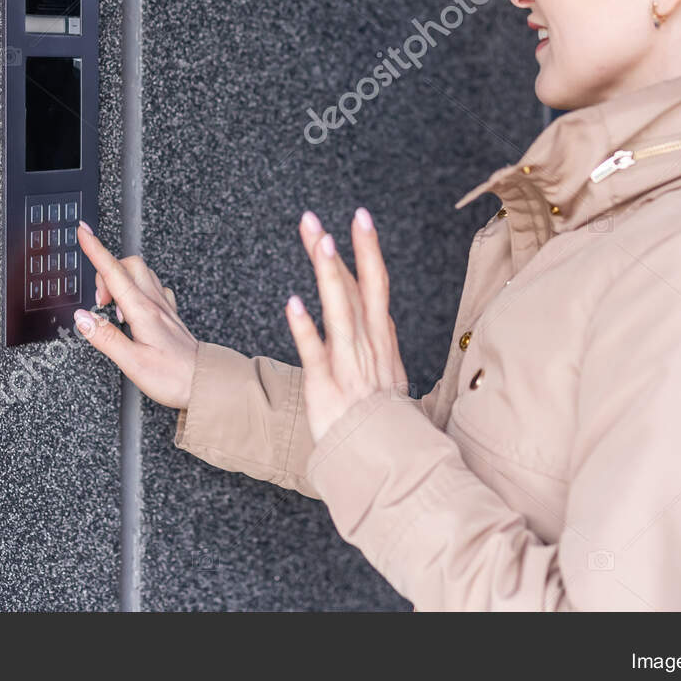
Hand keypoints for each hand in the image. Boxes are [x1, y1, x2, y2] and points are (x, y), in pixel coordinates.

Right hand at [73, 221, 197, 408]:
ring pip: (141, 272)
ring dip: (121, 278)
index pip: (114, 272)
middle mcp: (155, 303)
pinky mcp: (169, 314)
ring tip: (111, 306)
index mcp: (143, 311)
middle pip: (128, 264)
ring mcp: (164, 307)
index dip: (95, 249)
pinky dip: (136, 288)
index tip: (83, 231)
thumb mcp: (132, 362)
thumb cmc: (173, 376)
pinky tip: (132, 307)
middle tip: (97, 300)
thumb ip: (105, 337)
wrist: (205, 383)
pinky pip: (152, 287)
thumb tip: (83, 317)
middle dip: (106, 270)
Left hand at [284, 208, 409, 443]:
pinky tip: (292, 303)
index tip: (358, 217)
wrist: (388, 463)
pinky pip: (317, 354)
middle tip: (339, 217)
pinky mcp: (328, 389)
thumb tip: (377, 311)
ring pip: (342, 313)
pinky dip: (306, 328)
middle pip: (363, 289)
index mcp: (382, 341)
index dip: (367, 251)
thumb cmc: (384, 420)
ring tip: (321, 243)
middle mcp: (370, 348)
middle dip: (354, 250)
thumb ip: (378, 339)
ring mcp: (350, 367)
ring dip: (332, 277)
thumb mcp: (387, 373)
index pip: (373, 287)